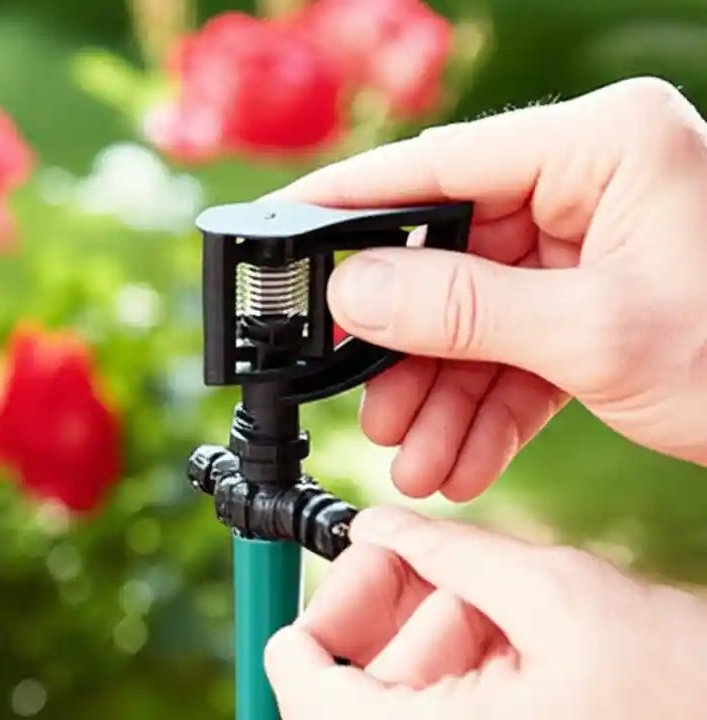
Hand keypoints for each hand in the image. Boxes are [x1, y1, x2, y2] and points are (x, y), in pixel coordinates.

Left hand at [264, 506, 706, 719]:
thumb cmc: (681, 689)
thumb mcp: (558, 597)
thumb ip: (451, 553)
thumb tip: (376, 523)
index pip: (302, 680)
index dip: (323, 610)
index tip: (365, 562)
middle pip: (350, 688)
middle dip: (391, 610)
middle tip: (432, 559)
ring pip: (398, 701)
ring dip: (432, 636)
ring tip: (495, 600)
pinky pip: (444, 715)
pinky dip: (461, 671)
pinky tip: (509, 635)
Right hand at [267, 76, 706, 500]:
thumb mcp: (594, 334)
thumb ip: (460, 307)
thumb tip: (353, 290)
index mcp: (603, 145)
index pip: (444, 166)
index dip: (353, 203)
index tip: (284, 228)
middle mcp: (594, 181)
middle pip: (453, 254)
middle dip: (409, 347)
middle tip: (363, 402)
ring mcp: (598, 241)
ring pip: (479, 312)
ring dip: (442, 391)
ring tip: (414, 457)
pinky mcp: (602, 298)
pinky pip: (519, 345)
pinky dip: (488, 404)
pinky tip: (457, 458)